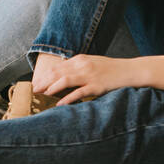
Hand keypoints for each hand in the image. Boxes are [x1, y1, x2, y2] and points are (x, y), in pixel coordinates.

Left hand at [33, 54, 163, 103]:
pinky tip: (59, 104)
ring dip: (51, 87)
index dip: (45, 75)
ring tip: (42, 95)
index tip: (36, 83)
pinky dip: (67, 98)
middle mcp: (82, 65)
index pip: (57, 67)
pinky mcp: (96, 86)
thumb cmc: (111, 69)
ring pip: (65, 80)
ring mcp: (89, 75)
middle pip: (58, 72)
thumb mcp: (92, 63)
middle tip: (34, 90)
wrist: (130, 71)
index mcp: (80, 59)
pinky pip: (79, 92)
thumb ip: (78, 68)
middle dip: (44, 81)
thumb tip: (62, 76)